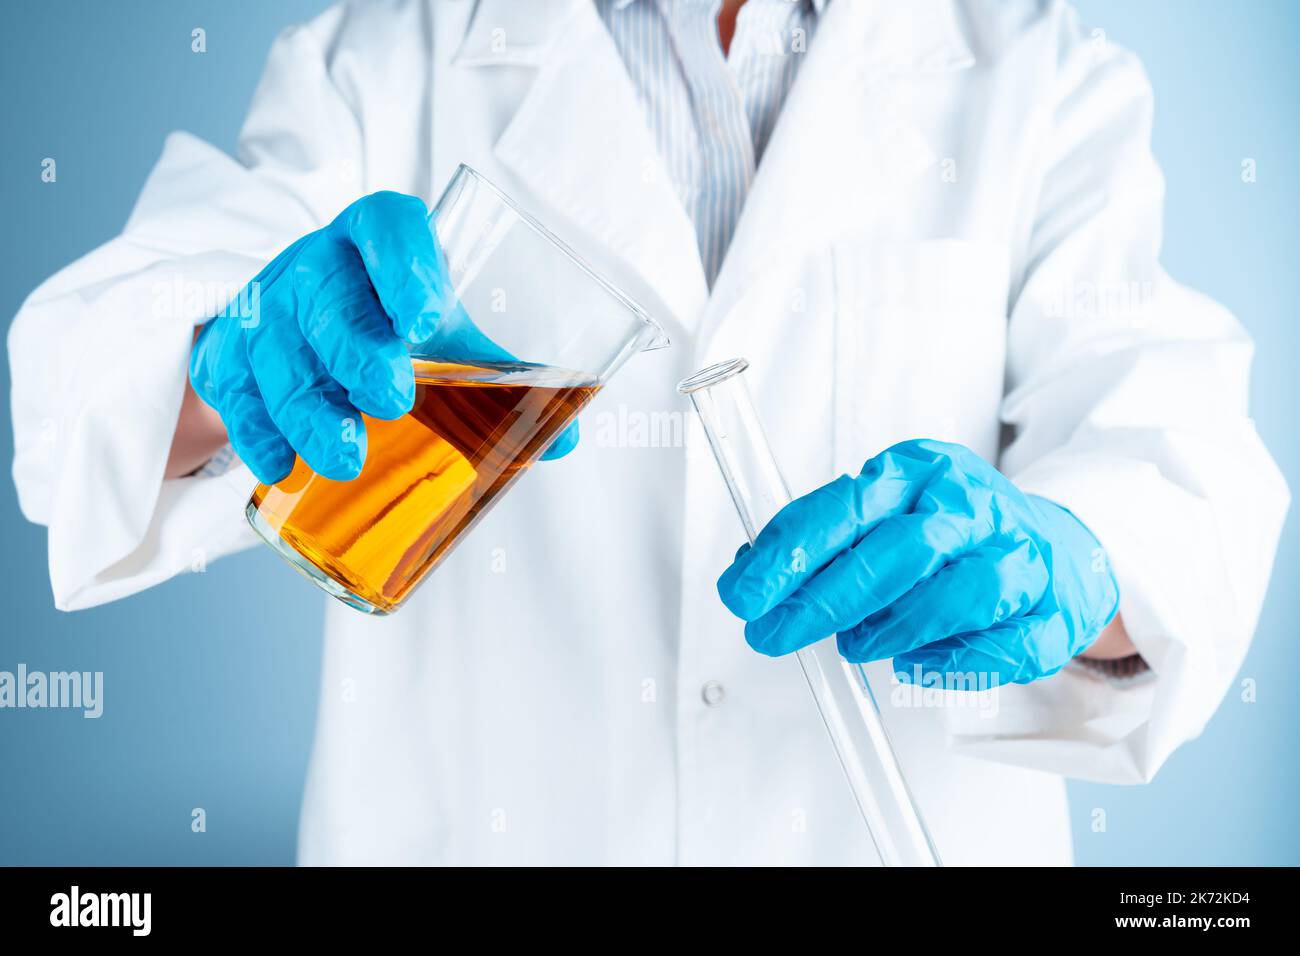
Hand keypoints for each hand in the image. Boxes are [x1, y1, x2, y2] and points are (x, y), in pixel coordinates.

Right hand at [189, 191, 575, 484]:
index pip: (389, 228)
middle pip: (329, 299)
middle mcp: (317, 264)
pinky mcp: (228, 353)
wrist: (296, 316)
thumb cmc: (387, 317)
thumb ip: (496, 373)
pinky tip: (280, 466)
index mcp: (378, 239)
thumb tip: (563, 441)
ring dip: (310, 410)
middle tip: (393, 401)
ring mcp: (266, 307)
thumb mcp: (438, 327)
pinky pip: (235, 392)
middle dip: (358, 352)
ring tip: (346, 458)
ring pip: (278, 354)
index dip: (405, 267)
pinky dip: (256, 432)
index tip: (428, 320)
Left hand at [716, 439, 1119, 684]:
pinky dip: (961, 661)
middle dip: (828, 599)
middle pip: (901, 549)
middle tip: (775, 635)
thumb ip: (820, 540)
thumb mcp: (879, 515)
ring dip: (899, 626)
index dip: (789, 552)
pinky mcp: (1052, 609)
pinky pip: (1011, 641)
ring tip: (854, 646)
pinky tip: (918, 667)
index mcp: (918, 471)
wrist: (1051, 547)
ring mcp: (1020, 554)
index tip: (743, 592)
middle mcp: (971, 504)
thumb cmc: (945, 535)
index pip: (845, 505)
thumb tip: (746, 570)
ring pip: (965, 591)